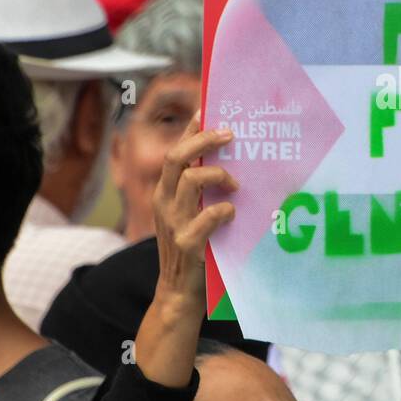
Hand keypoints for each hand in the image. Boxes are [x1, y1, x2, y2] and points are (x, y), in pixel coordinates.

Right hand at [153, 112, 238, 303]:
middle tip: (230, 135)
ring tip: (235, 184)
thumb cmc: (193, 248)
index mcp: (165, 192)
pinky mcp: (187, 243)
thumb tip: (232, 161)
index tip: (210, 108)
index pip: (176, 151)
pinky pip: (206, 217)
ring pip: (191, 180)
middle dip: (204, 140)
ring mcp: (173, 222)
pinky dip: (223, 211)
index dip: (191, 128)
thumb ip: (203, 191)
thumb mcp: (191, 214)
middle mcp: (165, 202)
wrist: (179, 292)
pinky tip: (232, 213)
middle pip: (177, 157)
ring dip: (218, 175)